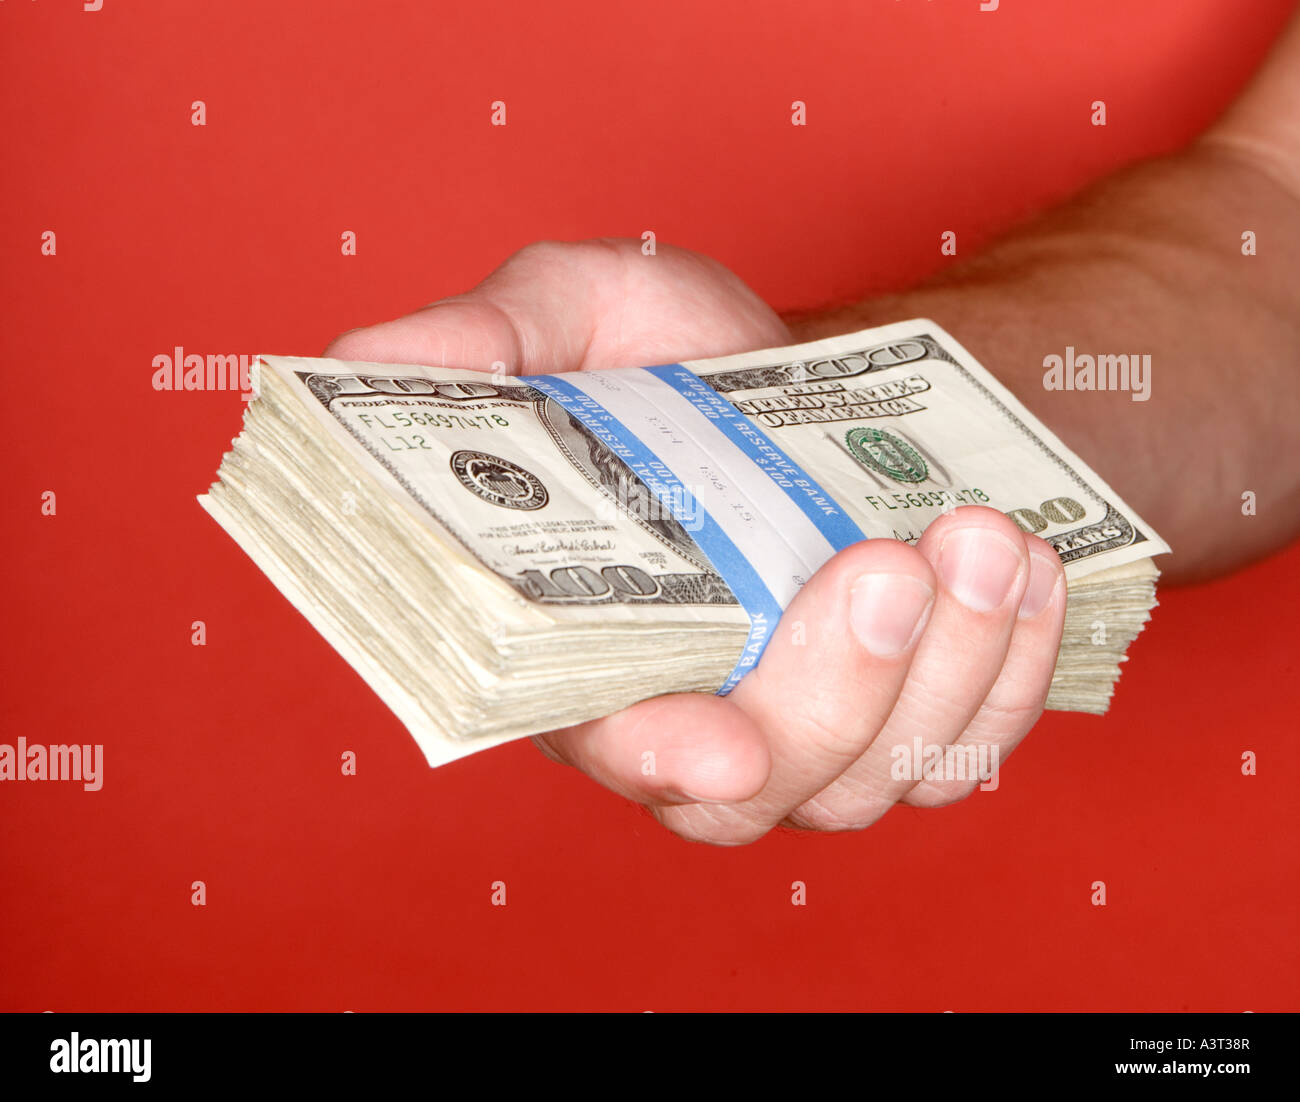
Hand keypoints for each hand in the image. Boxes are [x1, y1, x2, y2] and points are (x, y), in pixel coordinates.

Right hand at [326, 238, 1066, 843]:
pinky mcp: (913, 721)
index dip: (655, 764)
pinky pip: (976, 743)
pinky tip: (1028, 571)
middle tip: (888, 564)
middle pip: (763, 789)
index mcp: (591, 648)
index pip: (606, 744)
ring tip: (982, 535)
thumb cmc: (681, 363)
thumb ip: (486, 339)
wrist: (817, 384)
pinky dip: (1018, 668)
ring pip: (881, 779)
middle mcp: (698, 714)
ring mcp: (814, 732)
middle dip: (836, 692)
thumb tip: (357, 364)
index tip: (716, 749)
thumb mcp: (582, 312)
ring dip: (952, 668)